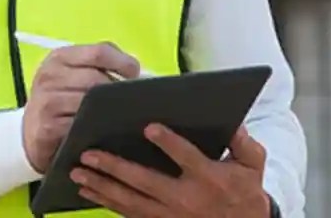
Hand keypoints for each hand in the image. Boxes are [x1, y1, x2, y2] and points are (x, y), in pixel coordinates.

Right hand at [21, 42, 141, 172]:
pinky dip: (96, 130)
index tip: (134, 75)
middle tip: (128, 103)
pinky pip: (82, 126)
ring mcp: (47, 102)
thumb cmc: (61, 100)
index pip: (100, 52)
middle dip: (117, 92)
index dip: (123, 63)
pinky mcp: (47, 128)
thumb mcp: (72, 75)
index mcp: (59, 57)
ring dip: (109, 112)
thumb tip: (136, 73)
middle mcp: (50, 76)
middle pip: (97, 79)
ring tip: (116, 118)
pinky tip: (101, 133)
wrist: (31, 134)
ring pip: (91, 104)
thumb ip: (100, 67)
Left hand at [69, 123, 270, 217]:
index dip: (169, 143)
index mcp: (209, 178)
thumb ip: (244, 143)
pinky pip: (128, 214)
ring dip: (102, 186)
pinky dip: (106, 202)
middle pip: (146, 182)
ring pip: (130, 201)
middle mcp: (186, 198)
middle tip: (90, 153)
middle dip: (115, 167)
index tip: (149, 127)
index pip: (187, 158)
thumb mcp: (252, 164)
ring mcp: (170, 215)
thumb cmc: (245, 190)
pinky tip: (87, 190)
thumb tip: (233, 122)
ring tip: (78, 171)